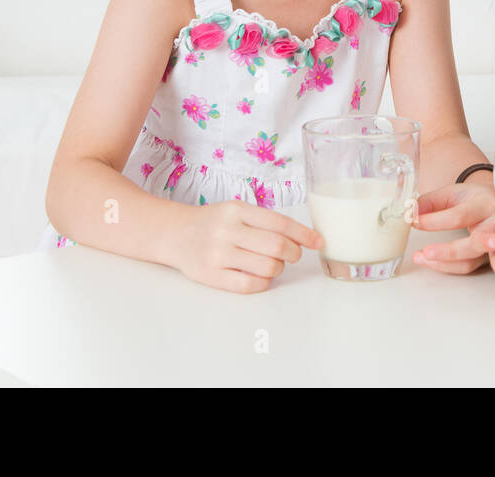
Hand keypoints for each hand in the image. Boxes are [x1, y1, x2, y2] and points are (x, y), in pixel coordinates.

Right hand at [173, 201, 323, 292]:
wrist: (175, 234)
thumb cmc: (214, 222)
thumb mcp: (237, 210)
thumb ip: (265, 221)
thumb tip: (303, 237)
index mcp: (237, 209)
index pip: (280, 223)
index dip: (304, 234)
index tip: (318, 241)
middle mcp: (227, 230)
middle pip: (277, 246)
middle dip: (294, 253)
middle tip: (293, 254)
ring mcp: (217, 254)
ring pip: (267, 267)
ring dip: (278, 268)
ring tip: (272, 264)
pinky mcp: (211, 275)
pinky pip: (250, 285)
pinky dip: (264, 282)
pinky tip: (260, 275)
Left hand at [410, 182, 494, 274]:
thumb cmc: (474, 199)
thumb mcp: (454, 192)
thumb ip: (432, 201)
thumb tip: (410, 212)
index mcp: (484, 203)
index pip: (460, 216)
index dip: (435, 221)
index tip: (413, 222)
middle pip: (476, 241)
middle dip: (452, 251)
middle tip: (427, 253)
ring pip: (474, 259)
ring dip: (449, 263)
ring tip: (426, 259)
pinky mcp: (492, 257)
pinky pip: (472, 267)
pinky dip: (453, 268)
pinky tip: (434, 264)